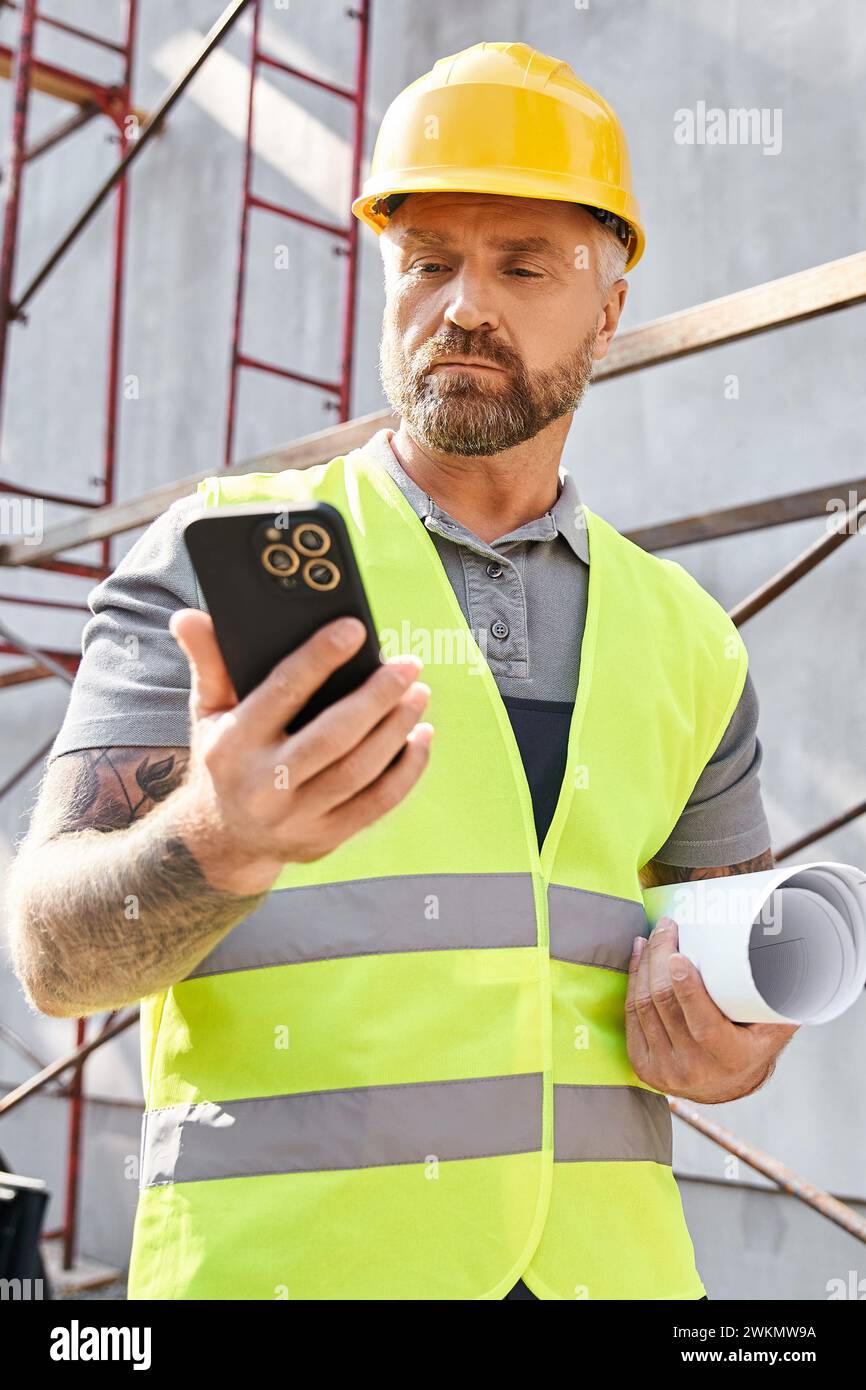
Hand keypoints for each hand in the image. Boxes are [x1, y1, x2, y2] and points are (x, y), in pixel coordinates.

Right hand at [166, 610, 432, 894]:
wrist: (222, 840)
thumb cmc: (224, 759)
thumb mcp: (208, 712)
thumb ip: (208, 663)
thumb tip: (189, 617)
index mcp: (233, 745)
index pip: (282, 693)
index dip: (321, 658)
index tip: (356, 629)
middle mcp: (263, 785)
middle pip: (333, 737)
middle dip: (377, 697)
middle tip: (408, 666)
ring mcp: (296, 819)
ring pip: (360, 770)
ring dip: (397, 729)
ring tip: (418, 694)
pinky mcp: (324, 840)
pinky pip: (377, 803)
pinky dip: (406, 769)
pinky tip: (420, 737)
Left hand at [625, 916, 798, 1102]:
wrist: (725, 1083)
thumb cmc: (753, 1043)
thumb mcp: (773, 1024)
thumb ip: (778, 993)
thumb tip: (789, 945)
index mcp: (729, 1058)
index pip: (702, 1023)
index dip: (687, 988)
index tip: (679, 955)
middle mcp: (693, 1069)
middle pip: (665, 1005)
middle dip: (661, 958)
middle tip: (667, 926)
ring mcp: (664, 1069)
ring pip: (644, 1006)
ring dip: (645, 964)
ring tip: (655, 936)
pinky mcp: (643, 1064)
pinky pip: (632, 1015)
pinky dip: (634, 981)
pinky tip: (640, 957)